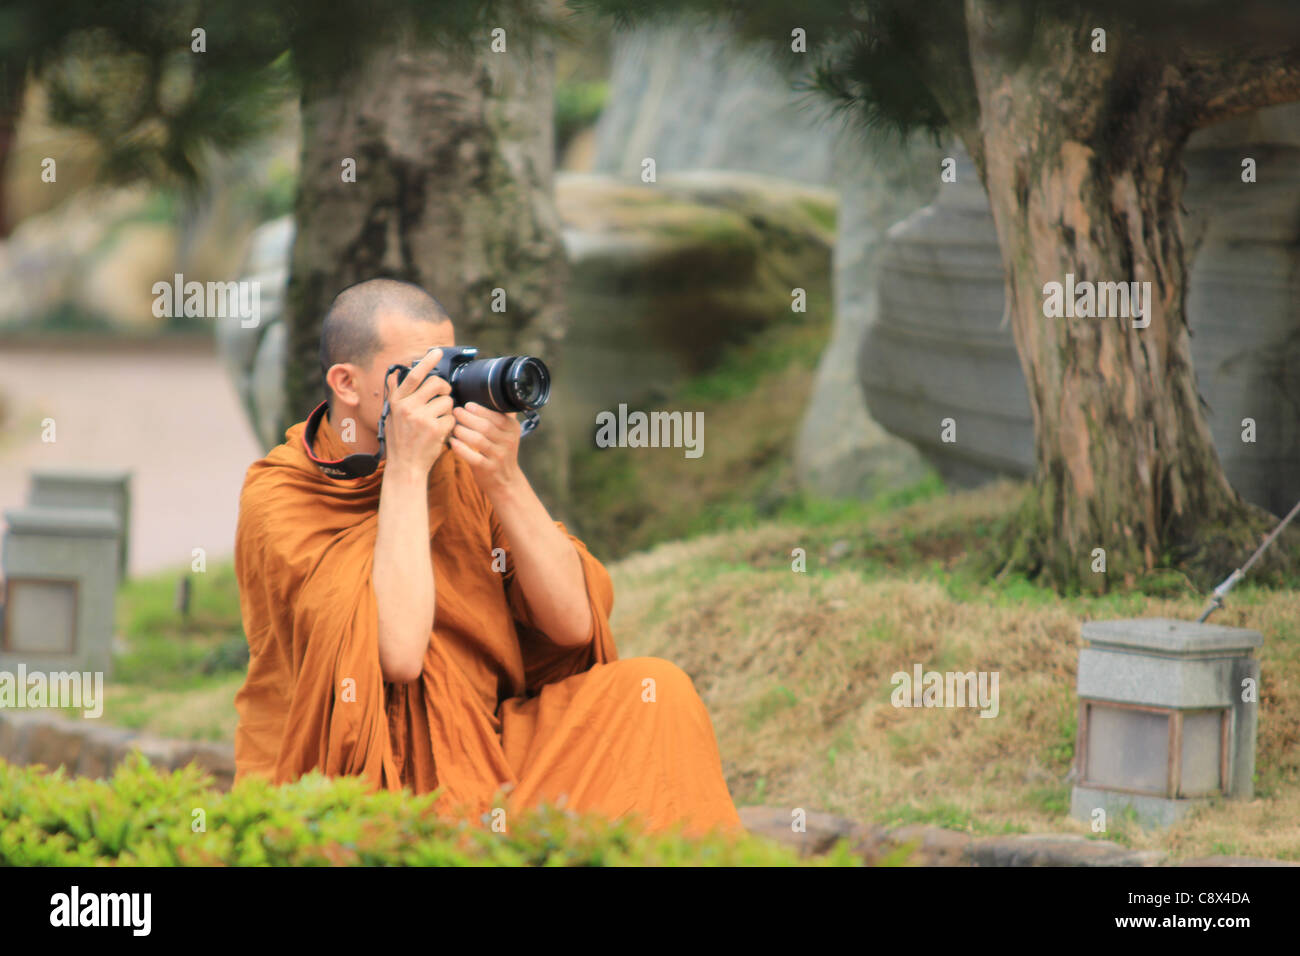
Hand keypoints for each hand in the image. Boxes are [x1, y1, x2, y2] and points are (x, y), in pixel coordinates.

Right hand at [383, 348, 454, 476]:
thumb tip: (395, 374)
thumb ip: (396, 395)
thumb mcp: (392, 416)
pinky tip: (440, 433)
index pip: (414, 376)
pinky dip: (450, 425)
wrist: (406, 466)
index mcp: (398, 402)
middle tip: (443, 396)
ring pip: (447, 402)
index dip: (427, 362)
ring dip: (447, 411)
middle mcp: (408, 407)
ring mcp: (422, 418)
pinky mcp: (435, 429)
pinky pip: (452, 418)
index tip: (437, 352)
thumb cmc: (400, 441)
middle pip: (437, 384)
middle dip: (444, 389)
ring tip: (437, 421)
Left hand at [449, 402, 522, 495]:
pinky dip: (460, 448)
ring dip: (462, 431)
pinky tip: (452, 442)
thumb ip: (501, 415)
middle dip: (467, 417)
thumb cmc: (500, 451)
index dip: (479, 409)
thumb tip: (493, 391)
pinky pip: (473, 457)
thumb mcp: (507, 433)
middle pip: (485, 426)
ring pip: (478, 440)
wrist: (506, 480)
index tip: (466, 405)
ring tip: (453, 426)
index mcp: (512, 429)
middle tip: (455, 412)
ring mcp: (499, 456)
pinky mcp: (488, 469)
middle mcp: (508, 442)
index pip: (496, 415)